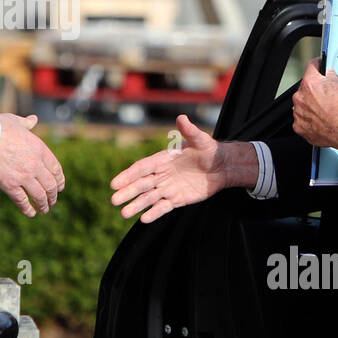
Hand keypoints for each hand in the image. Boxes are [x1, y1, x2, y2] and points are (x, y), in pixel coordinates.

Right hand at [0, 113, 64, 216]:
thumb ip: (27, 123)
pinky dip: (27, 209)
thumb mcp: (16, 121)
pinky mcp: (10, 185)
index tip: (60, 187)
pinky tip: (31, 213)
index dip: (60, 180)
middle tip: (52, 201)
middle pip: (50, 185)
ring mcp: (23, 177)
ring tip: (44, 209)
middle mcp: (35, 165)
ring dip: (44, 204)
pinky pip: (22, 201)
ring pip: (39, 195)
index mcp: (39, 149)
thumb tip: (33, 119)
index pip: (56, 169)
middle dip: (53, 195)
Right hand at [110, 115, 251, 223]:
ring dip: (137, 205)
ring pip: (149, 198)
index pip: (142, 168)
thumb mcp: (201, 140)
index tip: (115, 183)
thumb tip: (181, 118)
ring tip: (123, 214)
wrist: (222, 166)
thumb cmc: (209, 150)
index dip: (128, 175)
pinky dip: (154, 213)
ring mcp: (168, 188)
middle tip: (114, 200)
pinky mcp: (177, 199)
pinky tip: (144, 220)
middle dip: (128, 192)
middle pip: (141, 184)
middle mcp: (162, 175)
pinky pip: (163, 207)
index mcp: (162, 160)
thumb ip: (189, 131)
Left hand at [292, 58, 337, 149]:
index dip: (317, 64)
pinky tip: (320, 120)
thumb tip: (329, 75)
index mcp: (310, 83)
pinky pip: (302, 119)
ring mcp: (298, 112)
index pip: (311, 66)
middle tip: (326, 95)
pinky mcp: (299, 126)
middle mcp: (300, 97)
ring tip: (325, 110)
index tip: (318, 65)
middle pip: (305, 87)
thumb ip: (332, 77)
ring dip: (310, 105)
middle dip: (315, 89)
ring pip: (302, 104)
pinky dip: (309, 119)